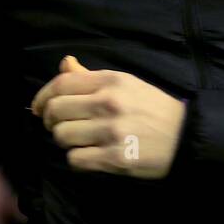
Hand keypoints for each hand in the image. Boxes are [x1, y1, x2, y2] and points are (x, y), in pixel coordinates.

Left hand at [31, 56, 185, 178]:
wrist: (185, 136)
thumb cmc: (152, 107)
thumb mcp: (125, 83)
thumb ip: (91, 76)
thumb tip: (64, 64)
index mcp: (111, 81)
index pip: (60, 84)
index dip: (42, 97)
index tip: (39, 108)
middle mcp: (109, 103)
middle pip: (56, 111)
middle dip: (51, 121)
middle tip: (60, 126)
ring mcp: (111, 132)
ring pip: (62, 136)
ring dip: (65, 141)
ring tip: (79, 141)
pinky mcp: (115, 159)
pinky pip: (75, 160)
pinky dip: (77, 159)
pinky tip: (89, 155)